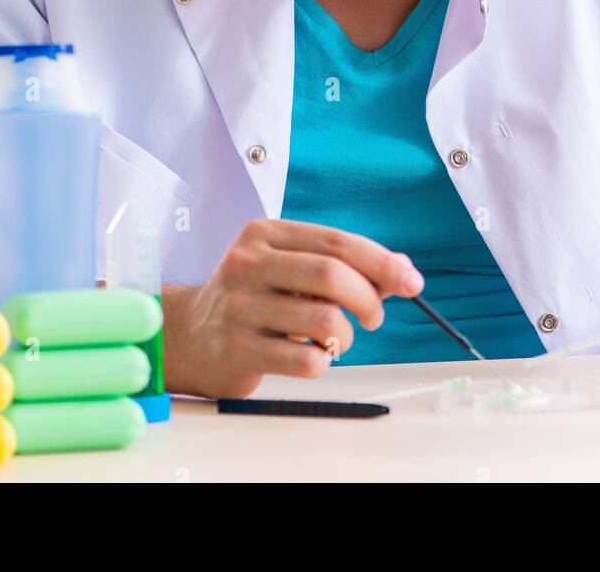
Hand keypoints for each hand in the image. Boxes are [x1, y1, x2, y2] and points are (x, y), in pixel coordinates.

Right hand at [161, 219, 424, 398]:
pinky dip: (324, 363)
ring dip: (346, 336)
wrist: (186, 336)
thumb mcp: (288, 267)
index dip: (382, 262)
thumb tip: (403, 271)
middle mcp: (248, 265)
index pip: (337, 242)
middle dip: (369, 299)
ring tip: (336, 340)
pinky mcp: (237, 350)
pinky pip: (307, 361)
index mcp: (264, 235)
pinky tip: (311, 357)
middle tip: (374, 317)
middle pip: (332, 276)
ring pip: (324, 320)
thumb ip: (343, 264)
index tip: (413, 282)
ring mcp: (240, 308)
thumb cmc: (253, 298)